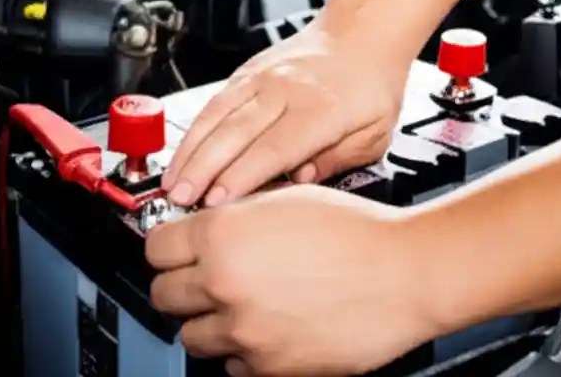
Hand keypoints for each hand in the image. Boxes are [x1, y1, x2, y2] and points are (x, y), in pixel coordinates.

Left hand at [146, 185, 438, 375]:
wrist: (406, 274)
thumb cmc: (356, 233)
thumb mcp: (281, 200)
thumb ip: (231, 216)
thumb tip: (199, 228)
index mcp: (221, 235)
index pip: (153, 247)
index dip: (168, 247)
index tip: (176, 250)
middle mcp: (224, 283)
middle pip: (162, 294)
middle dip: (181, 286)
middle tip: (206, 278)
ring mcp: (244, 330)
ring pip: (191, 335)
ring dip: (209, 321)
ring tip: (242, 305)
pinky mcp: (268, 366)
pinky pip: (232, 365)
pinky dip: (243, 351)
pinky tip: (269, 327)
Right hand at [163, 21, 408, 205]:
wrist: (360, 32)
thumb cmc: (370, 84)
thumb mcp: (374, 133)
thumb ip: (337, 160)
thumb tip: (300, 180)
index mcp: (321, 109)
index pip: (273, 148)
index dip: (241, 176)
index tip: (218, 202)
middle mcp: (285, 90)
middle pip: (235, 133)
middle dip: (203, 169)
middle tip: (181, 200)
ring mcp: (262, 78)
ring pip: (216, 116)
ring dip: (190, 152)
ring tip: (172, 182)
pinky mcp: (247, 72)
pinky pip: (215, 103)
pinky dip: (194, 130)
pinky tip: (182, 154)